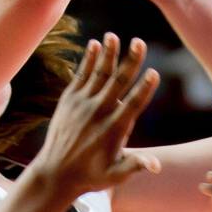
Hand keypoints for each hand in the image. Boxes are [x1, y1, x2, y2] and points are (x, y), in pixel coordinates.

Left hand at [33, 34, 160, 199]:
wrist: (56, 172)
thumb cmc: (91, 175)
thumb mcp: (115, 175)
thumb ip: (135, 165)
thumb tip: (156, 165)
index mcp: (113, 130)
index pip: (133, 105)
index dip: (144, 89)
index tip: (153, 73)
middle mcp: (98, 113)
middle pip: (117, 83)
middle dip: (130, 62)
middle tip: (139, 43)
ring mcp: (82, 105)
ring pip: (98, 74)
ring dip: (107, 54)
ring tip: (113, 36)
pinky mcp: (69, 100)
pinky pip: (81, 75)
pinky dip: (88, 60)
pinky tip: (95, 44)